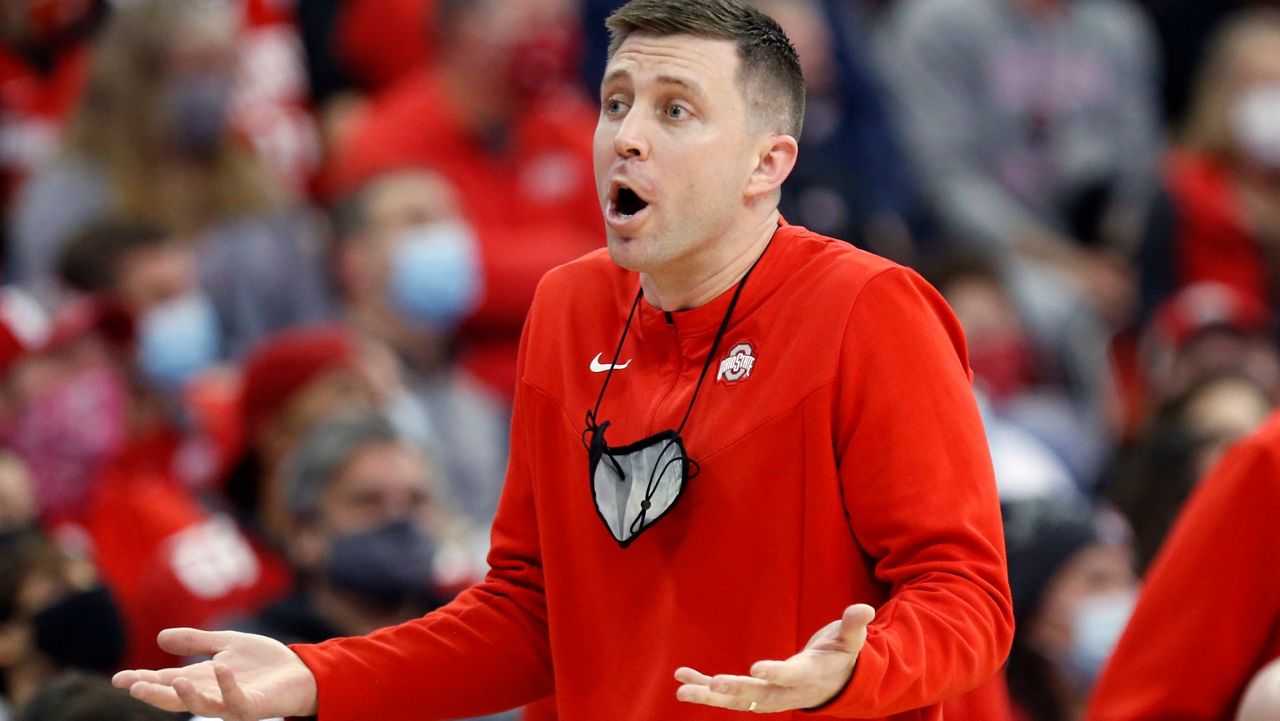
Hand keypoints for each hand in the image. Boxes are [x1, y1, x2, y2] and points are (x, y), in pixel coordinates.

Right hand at [111, 628, 317, 720]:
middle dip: (153, 692)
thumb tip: (160, 637)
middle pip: (176, 697)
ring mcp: (231, 702)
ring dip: (185, 695)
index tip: (118, 678)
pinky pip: (237, 699)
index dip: (143, 680)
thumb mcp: (226, 644)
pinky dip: (227, 685)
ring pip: (202, 705)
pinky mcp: (253, 706)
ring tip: (171, 681)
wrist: (300, 672)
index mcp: (202, 679)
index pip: (166, 681)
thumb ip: (196, 641)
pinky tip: (220, 668)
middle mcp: (212, 693)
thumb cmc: (264, 663)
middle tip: (131, 686)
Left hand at [675, 604, 874, 713]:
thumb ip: (853, 627)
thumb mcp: (849, 642)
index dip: (774, 673)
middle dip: (734, 690)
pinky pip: (725, 694)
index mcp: (805, 676)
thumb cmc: (838, 659)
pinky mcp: (752, 695)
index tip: (755, 669)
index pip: (788, 676)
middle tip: (713, 685)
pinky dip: (703, 687)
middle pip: (757, 695)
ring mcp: (766, 697)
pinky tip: (682, 680)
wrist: (833, 688)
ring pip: (735, 701)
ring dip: (708, 695)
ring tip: (682, 690)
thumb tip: (863, 609)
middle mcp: (783, 692)